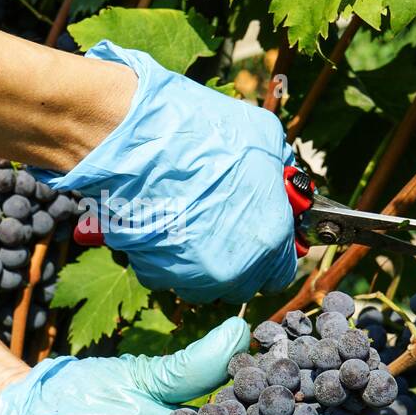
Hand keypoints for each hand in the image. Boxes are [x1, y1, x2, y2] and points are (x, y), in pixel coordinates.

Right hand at [31, 42, 297, 303]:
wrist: (134, 139)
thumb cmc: (200, 131)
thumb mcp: (262, 136)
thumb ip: (277, 168)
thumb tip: (279, 178)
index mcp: (269, 237)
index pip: (281, 271)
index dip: (272, 250)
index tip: (259, 233)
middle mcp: (234, 267)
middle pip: (243, 282)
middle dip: (237, 257)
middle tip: (221, 222)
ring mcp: (191, 276)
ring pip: (203, 283)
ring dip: (201, 261)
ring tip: (188, 220)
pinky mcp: (154, 273)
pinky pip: (167, 273)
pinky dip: (167, 255)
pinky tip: (162, 220)